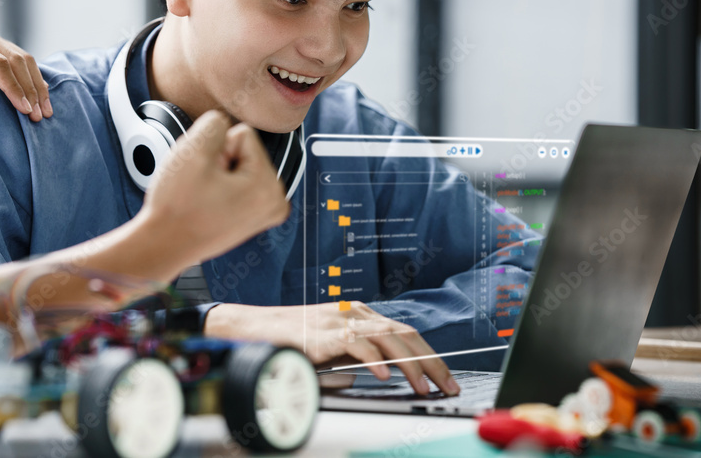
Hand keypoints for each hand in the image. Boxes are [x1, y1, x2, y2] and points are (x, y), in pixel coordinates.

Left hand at [0, 19, 52, 125]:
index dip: (13, 86)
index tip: (24, 110)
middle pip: (14, 57)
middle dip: (29, 88)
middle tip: (39, 115)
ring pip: (23, 59)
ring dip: (37, 86)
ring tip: (45, 112)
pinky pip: (23, 63)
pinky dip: (34, 82)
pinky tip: (42, 101)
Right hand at [142, 110, 290, 263]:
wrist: (163, 244)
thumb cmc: (176, 208)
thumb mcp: (192, 151)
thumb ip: (215, 123)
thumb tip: (224, 124)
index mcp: (268, 186)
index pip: (243, 134)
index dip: (217, 149)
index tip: (205, 175)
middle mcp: (275, 201)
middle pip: (245, 151)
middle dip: (220, 162)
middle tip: (202, 187)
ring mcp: (266, 211)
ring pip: (240, 166)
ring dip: (218, 175)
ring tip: (204, 197)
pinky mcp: (254, 217)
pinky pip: (239, 183)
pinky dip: (221, 188)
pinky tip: (208, 204)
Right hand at [204, 301, 459, 396]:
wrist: (252, 330)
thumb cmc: (290, 342)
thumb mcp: (331, 349)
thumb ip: (356, 357)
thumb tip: (382, 374)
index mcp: (358, 315)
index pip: (404, 332)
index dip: (429, 354)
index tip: (445, 378)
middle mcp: (353, 313)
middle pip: (405, 333)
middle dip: (431, 361)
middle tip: (447, 385)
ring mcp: (338, 321)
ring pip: (388, 338)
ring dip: (410, 365)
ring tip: (422, 387)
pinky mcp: (323, 334)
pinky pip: (356, 345)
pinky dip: (375, 361)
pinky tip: (385, 377)